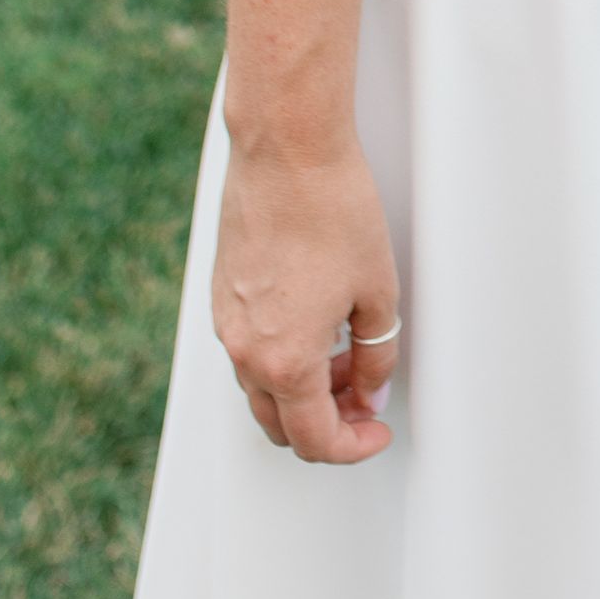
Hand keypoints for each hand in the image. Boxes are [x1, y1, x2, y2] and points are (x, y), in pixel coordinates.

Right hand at [213, 138, 402, 463]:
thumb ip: (377, 355)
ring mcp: (226, 324)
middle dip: (327, 422)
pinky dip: (280, 357)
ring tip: (348, 352)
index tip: (376, 432)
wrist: (286, 151)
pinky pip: (247, 350)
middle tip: (365, 397)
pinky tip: (317, 323)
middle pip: (282, 424)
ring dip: (303, 389)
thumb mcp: (377, 290)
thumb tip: (371, 392)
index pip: (315, 440)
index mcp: (286, 362)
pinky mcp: (221, 296)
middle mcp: (245, 352)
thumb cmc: (333, 209)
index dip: (353, 447)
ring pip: (262, 389)